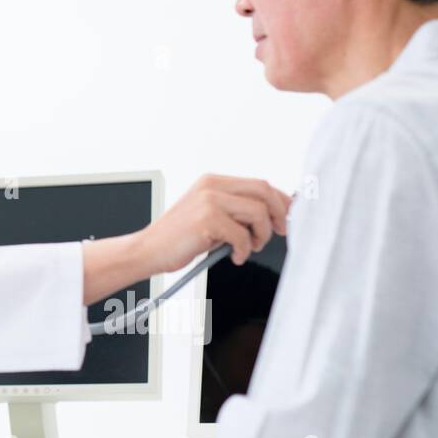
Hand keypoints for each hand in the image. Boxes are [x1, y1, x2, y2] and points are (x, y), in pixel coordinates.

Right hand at [133, 174, 290, 275]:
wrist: (149, 250)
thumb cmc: (179, 238)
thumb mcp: (209, 215)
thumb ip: (235, 209)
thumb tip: (271, 215)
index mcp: (212, 181)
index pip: (258, 184)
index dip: (280, 200)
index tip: (288, 216)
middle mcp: (210, 186)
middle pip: (263, 191)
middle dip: (278, 214)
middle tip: (277, 232)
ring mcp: (208, 201)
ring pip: (258, 213)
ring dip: (260, 235)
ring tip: (248, 247)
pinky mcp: (207, 220)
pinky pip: (243, 236)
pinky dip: (245, 251)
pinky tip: (234, 256)